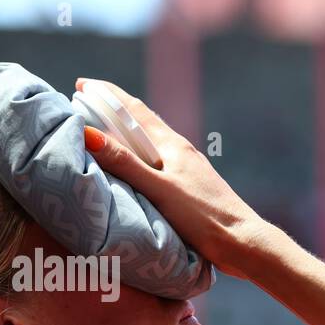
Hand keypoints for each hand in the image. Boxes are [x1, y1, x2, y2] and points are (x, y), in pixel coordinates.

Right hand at [75, 78, 268, 279]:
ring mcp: (187, 167)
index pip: (134, 110)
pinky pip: (157, 159)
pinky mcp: (191, 185)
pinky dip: (138, 153)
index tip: (82, 84)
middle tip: (86, 100)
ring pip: (150, 140)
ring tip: (104, 128)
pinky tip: (136, 164)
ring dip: (125, 130)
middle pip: (142, 121)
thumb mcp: (158, 189)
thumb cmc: (202, 216)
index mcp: (172, 145)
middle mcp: (180, 150)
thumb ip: (125, 163)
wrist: (242, 241)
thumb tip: (89, 133)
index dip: (107, 95)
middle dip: (112, 109)